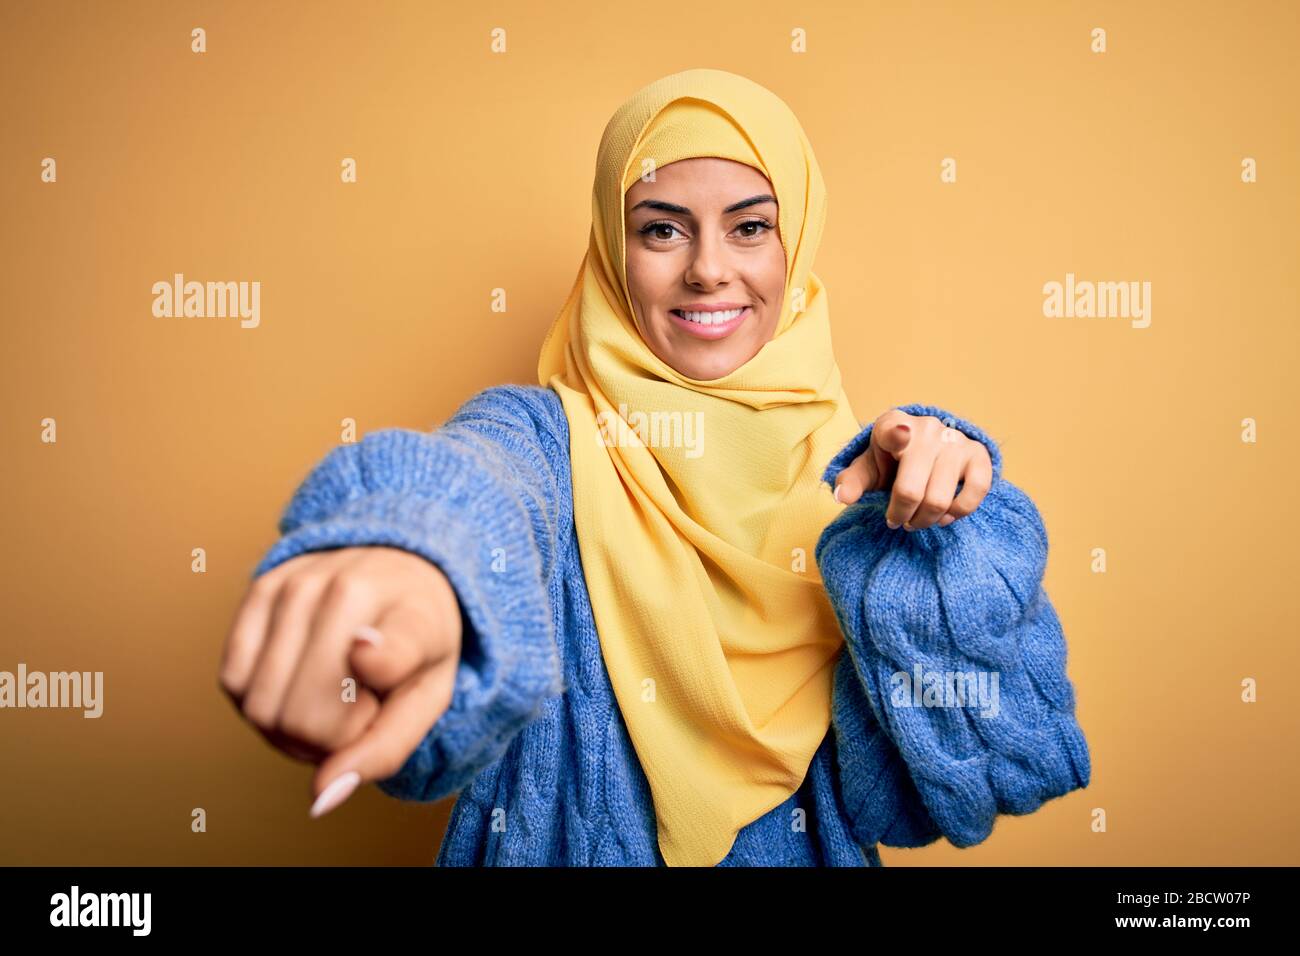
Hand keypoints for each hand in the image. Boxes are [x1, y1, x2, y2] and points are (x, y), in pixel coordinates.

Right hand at [219, 545, 462, 817]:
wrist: (399, 565)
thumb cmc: (416, 642)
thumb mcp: (426, 698)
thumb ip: (383, 751)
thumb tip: (320, 797)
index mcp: (413, 618)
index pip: (389, 649)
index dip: (378, 660)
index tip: (365, 656)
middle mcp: (349, 591)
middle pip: (302, 720)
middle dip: (328, 741)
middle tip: (359, 712)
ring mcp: (298, 584)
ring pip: (259, 708)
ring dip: (290, 728)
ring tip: (330, 698)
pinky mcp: (260, 586)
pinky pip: (231, 680)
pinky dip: (260, 701)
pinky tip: (296, 684)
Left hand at [832, 409, 992, 529]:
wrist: (925, 448)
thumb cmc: (891, 460)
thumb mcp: (869, 467)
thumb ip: (852, 481)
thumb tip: (842, 497)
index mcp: (893, 424)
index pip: (894, 430)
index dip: (898, 435)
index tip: (902, 435)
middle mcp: (927, 428)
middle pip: (911, 489)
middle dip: (901, 515)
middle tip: (897, 521)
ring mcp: (955, 440)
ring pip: (940, 498)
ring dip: (925, 520)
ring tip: (916, 521)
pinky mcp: (978, 454)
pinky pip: (976, 490)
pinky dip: (958, 512)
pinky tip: (944, 516)